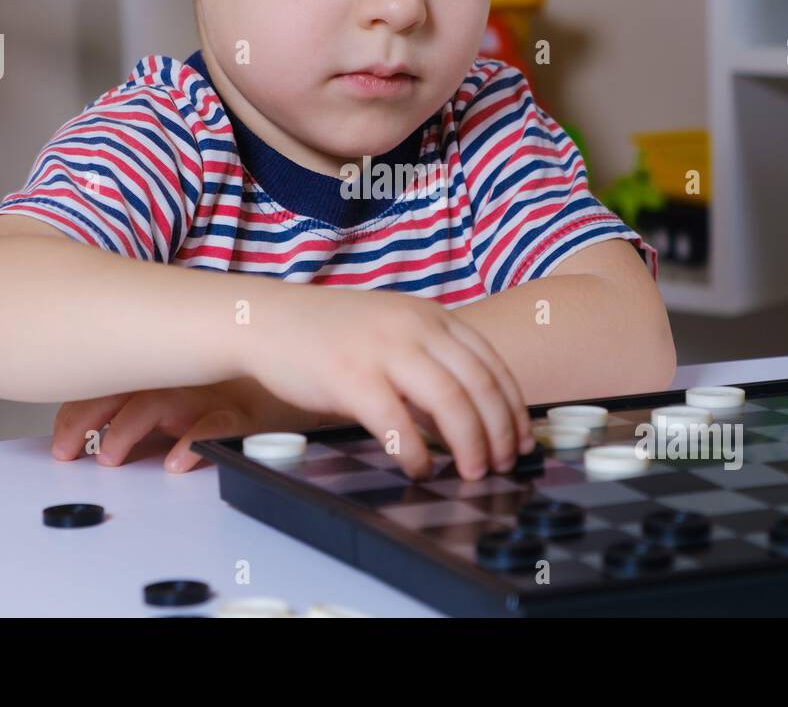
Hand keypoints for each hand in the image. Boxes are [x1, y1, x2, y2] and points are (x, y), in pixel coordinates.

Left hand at [50, 378, 319, 472]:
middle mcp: (184, 374)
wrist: (309, 369)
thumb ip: (155, 401)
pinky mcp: (248, 412)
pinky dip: (193, 443)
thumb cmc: (249, 383)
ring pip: (158, 402)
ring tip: (112, 457)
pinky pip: (216, 426)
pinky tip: (176, 461)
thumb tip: (109, 438)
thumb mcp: (196, 384)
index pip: (108, 382)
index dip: (77, 413)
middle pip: (121, 388)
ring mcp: (213, 391)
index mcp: (167, 366)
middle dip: (86, 420)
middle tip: (70, 453)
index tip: (61, 445)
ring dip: (127, 429)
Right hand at [241, 286, 532, 480]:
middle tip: (502, 464)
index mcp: (430, 315)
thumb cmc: (329, 334)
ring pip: (450, 402)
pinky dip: (415, 452)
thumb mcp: (392, 330)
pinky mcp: (351, 377)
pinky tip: (418, 468)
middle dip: (499, 432)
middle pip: (478, 385)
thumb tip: (467, 415)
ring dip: (469, 445)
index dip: (513, 408)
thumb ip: (429, 360)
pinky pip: (397, 423)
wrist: (267, 320)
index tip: (520, 440)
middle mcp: (414, 327)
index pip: (491, 363)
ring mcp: (383, 350)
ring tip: (470, 472)